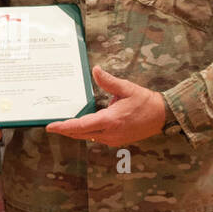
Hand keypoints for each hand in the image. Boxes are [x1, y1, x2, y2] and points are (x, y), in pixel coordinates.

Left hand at [46, 66, 167, 147]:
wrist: (162, 116)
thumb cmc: (145, 102)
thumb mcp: (127, 88)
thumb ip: (109, 81)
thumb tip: (96, 70)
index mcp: (110, 120)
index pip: (80, 126)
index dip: (64, 127)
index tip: (51, 127)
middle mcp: (110, 133)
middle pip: (81, 134)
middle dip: (66, 130)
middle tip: (52, 126)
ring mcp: (113, 139)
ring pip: (88, 137)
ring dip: (76, 132)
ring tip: (64, 126)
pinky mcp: (117, 141)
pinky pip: (97, 137)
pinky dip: (87, 132)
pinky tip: (82, 126)